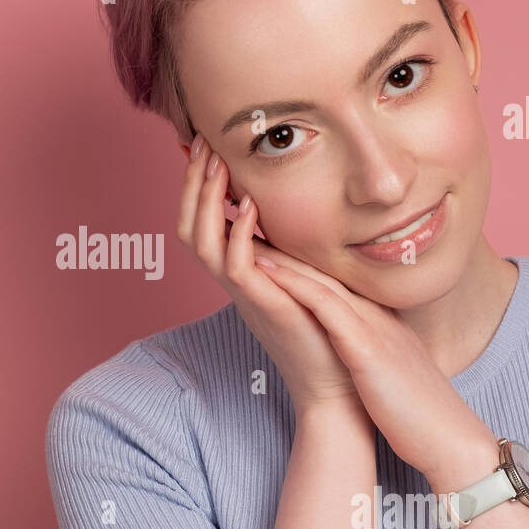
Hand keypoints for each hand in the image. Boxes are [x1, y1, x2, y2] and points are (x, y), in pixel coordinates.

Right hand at [177, 135, 360, 416]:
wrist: (340, 388)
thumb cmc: (334, 334)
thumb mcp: (311, 277)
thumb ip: (300, 246)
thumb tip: (313, 210)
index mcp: (243, 273)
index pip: (203, 222)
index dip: (199, 185)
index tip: (209, 146)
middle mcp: (235, 282)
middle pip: (189, 226)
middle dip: (192, 181)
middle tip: (201, 141)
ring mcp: (245, 294)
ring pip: (201, 241)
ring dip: (206, 198)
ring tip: (217, 162)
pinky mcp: (263, 306)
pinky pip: (234, 266)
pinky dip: (237, 232)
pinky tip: (249, 204)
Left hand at [246, 221, 495, 483]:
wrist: (450, 439)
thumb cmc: (417, 415)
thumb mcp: (387, 374)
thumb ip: (367, 355)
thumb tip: (346, 353)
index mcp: (378, 322)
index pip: (331, 282)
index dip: (295, 259)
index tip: (260, 243)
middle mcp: (375, 316)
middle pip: (322, 270)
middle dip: (280, 245)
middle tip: (242, 219)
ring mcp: (373, 330)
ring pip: (320, 279)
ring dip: (279, 253)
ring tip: (241, 231)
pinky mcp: (368, 352)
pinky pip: (327, 308)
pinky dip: (295, 285)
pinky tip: (266, 268)